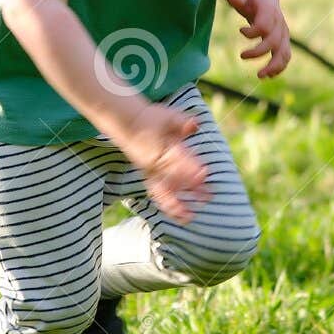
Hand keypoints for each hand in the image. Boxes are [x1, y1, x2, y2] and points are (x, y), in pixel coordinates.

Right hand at [107, 102, 208, 223]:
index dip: (191, 168)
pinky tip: (179, 214)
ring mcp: (151, 171)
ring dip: (176, 205)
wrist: (126, 122)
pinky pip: (157, 193)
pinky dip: (167, 205)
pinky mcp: (149, 176)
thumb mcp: (167, 116)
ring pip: (163, 191)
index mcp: (162, 148)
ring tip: (189, 217)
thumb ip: (181, 123)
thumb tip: (194, 124)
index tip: (205, 174)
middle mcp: (155, 163)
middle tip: (207, 198)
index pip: (178, 160)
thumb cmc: (150, 118)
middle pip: (174, 179)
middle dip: (191, 189)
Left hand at [226, 0, 290, 78]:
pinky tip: (268, 75)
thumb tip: (232, 0)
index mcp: (269, 11)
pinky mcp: (283, 41)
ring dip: (274, 66)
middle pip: (274, 42)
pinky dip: (280, 67)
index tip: (240, 30)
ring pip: (284, 52)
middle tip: (242, 56)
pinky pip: (285, 56)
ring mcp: (283, 33)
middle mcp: (279, 23)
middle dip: (258, 52)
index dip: (252, 32)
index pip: (264, 26)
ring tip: (260, 76)